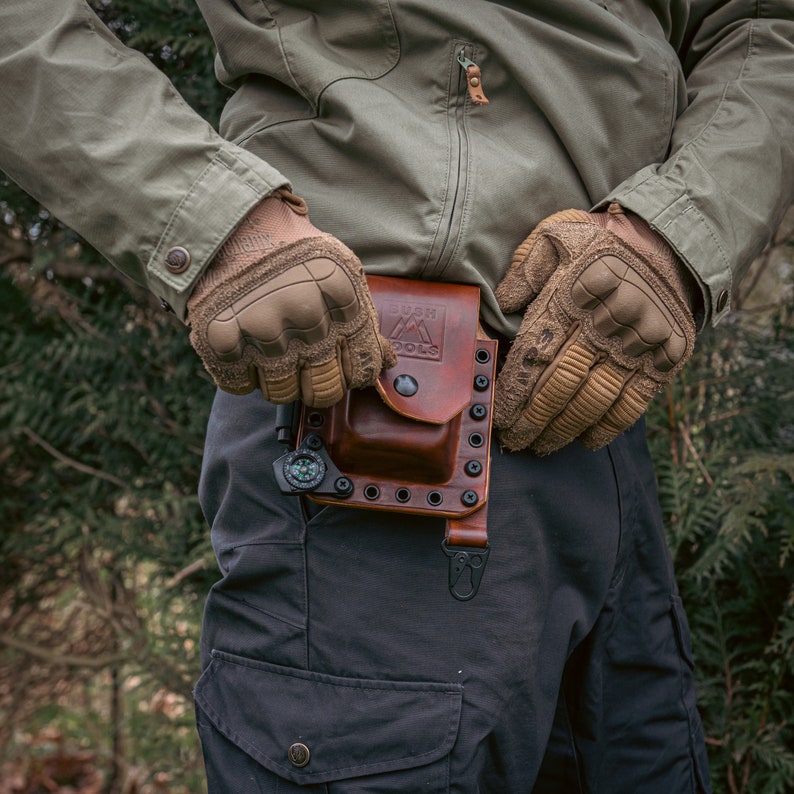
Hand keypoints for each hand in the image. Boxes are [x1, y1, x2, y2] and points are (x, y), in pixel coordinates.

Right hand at [187, 191, 395, 406]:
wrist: (230, 222)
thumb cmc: (292, 252)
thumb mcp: (340, 271)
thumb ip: (363, 317)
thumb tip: (386, 361)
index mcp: (341, 293)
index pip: (362, 366)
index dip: (353, 374)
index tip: (343, 367)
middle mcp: (304, 312)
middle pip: (324, 388)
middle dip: (318, 383)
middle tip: (307, 365)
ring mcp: (261, 326)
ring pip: (282, 393)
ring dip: (280, 381)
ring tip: (274, 351)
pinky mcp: (220, 337)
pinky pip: (240, 386)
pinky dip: (243, 375)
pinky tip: (246, 347)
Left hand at [493, 204, 696, 454]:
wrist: (672, 242)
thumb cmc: (602, 242)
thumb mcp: (558, 236)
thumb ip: (524, 270)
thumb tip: (500, 305)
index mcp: (574, 294)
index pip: (537, 353)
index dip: (515, 390)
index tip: (498, 415)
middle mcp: (607, 323)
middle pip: (562, 384)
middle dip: (533, 419)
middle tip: (513, 443)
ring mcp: (639, 344)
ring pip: (594, 399)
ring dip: (564, 429)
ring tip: (541, 447)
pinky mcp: (665, 359)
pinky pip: (634, 401)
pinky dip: (609, 426)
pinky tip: (586, 440)